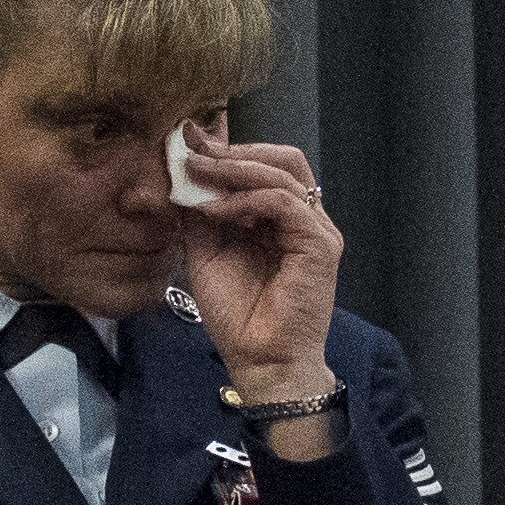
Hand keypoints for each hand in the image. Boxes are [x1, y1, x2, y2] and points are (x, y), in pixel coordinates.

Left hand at [172, 121, 341, 407]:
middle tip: (193, 149)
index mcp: (281, 219)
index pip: (265, 166)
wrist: (260, 361)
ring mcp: (317, 230)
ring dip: (234, 169)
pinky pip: (284, 203)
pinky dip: (246, 199)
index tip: (186, 143)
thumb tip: (183, 172)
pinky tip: (215, 209)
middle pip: (283, 159)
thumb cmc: (237, 315)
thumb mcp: (206, 252)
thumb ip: (201, 213)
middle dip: (234, 150)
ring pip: (283, 173)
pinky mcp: (321, 245)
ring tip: (196, 171)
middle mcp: (305, 219)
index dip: (228, 151)